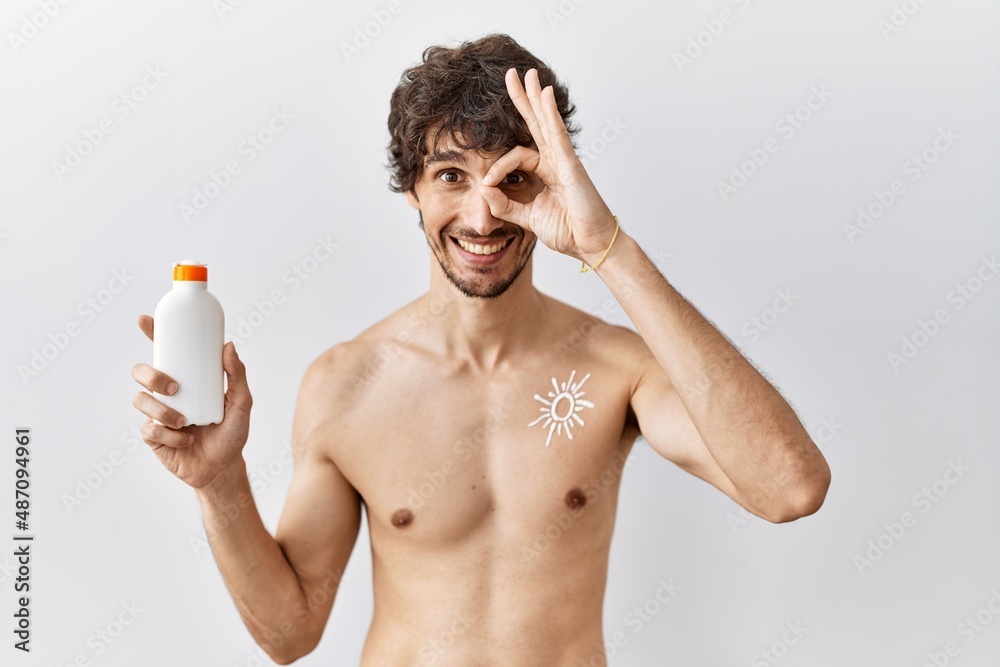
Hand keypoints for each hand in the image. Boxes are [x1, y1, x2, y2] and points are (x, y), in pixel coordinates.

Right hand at [131, 315, 251, 489]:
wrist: (224, 468)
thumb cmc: (232, 432)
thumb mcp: (242, 402)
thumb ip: (238, 375)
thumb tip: (228, 345)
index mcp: (186, 380)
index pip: (166, 352)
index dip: (152, 334)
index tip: (145, 320)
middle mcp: (167, 394)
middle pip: (141, 372)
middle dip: (151, 375)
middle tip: (174, 386)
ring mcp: (157, 414)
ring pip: (139, 400)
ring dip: (161, 410)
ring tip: (184, 421)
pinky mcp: (153, 437)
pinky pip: (149, 430)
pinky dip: (168, 435)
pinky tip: (185, 440)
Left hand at [478, 67, 618, 265]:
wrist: (590, 245)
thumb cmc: (567, 231)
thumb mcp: (527, 218)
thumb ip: (504, 205)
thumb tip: (483, 190)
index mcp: (544, 173)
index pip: (515, 156)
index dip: (497, 166)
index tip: (485, 183)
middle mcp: (554, 162)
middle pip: (534, 124)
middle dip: (522, 100)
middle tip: (511, 74)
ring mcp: (563, 160)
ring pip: (545, 123)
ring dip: (534, 97)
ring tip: (526, 74)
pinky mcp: (571, 165)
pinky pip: (557, 134)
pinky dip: (550, 113)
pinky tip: (543, 92)